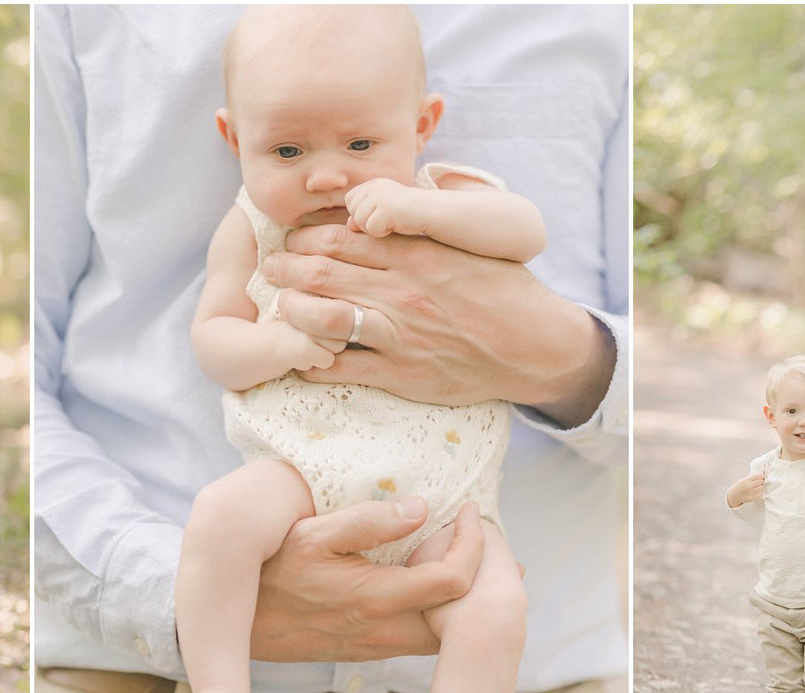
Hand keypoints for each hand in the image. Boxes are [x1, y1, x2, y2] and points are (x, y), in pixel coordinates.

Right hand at [251, 497, 482, 661]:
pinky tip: (437, 581)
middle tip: (490, 539)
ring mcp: (379, 646)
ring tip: (472, 556)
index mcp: (378, 598)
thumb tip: (421, 508)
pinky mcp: (370, 651)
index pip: (454, 580)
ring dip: (464, 597)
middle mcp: (386, 631)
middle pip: (463, 616)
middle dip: (485, 577)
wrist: (238, 626)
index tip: (468, 512)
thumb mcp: (312, 535)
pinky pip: (422, 637)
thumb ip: (368, 521)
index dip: (474, 544)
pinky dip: (441, 611)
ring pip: (445, 632)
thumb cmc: (271, 573)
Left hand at [266, 225, 610, 422]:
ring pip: (325, 316)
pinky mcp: (402, 373)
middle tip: (270, 266)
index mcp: (415, 250)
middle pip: (324, 270)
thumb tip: (387, 209)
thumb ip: (425, 225)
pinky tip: (300, 357)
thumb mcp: (468, 241)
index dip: (308, 233)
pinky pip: (344, 368)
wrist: (534, 346)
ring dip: (292, 310)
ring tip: (278, 307)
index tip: (294, 236)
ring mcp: (399, 332)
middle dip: (287, 266)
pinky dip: (315, 363)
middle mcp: (401, 288)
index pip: (343, 233)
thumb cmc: (503, 289)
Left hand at [343, 178, 422, 239]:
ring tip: (393, 223)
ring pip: (360, 221)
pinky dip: (383, 233)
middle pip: (353, 211)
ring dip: (375, 229)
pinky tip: (397, 225)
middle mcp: (375, 185)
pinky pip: (371, 228)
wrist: (434, 213)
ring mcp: (380, 194)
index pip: (350, 200)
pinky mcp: (386, 206)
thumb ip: (365, 216)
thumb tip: (349, 225)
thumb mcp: (385, 214)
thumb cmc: (410, 216)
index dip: (362, 213)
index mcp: (373, 184)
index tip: (382, 215)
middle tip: (389, 221)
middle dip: (367, 223)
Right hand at [727, 473, 765, 508]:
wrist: (733, 496)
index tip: (762, 477)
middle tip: (760, 483)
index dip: (762, 476)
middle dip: (762, 482)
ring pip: (762, 488)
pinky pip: (760, 494)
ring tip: (758, 487)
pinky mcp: (752, 498)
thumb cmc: (739, 486)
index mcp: (747, 480)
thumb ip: (752, 478)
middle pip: (761, 482)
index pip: (759, 476)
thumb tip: (762, 477)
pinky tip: (756, 492)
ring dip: (761, 487)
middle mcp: (749, 486)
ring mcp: (750, 493)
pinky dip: (759, 493)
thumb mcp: (743, 480)